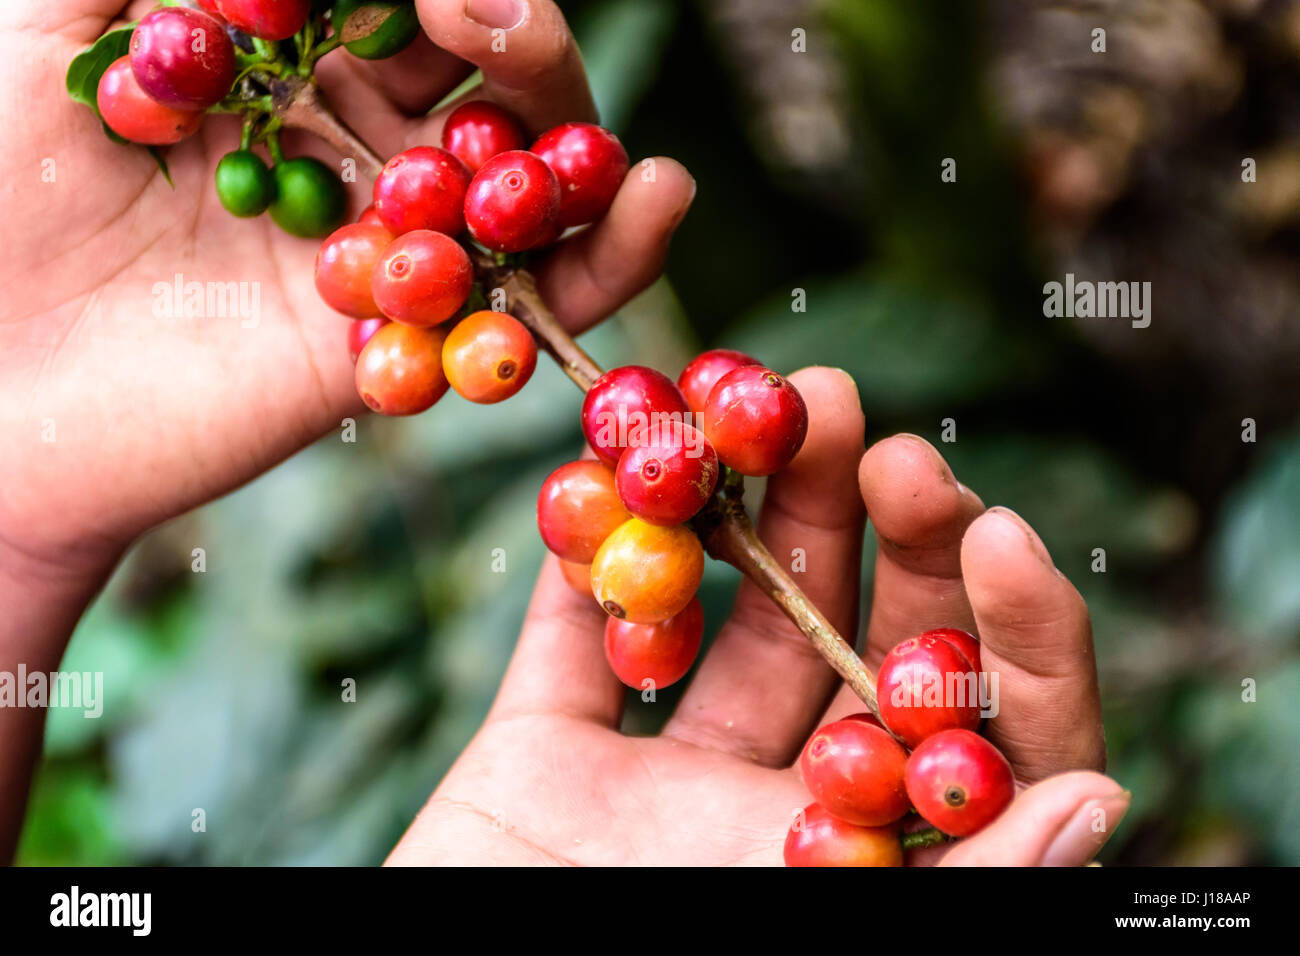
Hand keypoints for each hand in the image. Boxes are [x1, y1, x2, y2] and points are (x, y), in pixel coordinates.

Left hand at [0, 0, 692, 862]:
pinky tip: (657, 198)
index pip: (403, 1)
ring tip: (565, 106)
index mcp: (285, 66)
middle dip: (514, 38)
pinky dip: (605, 258)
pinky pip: (526, 302)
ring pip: (524, 180)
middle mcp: (355, 149)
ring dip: (574, 139)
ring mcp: (389, 249)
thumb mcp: (56, 33)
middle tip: (495, 20)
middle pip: (484, 76)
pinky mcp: (406, 343)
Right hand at [389, 368, 1125, 865]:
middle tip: (850, 414)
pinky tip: (597, 469)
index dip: (1001, 624)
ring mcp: (657, 780)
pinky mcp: (545, 757)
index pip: (971, 729)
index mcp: (860, 858)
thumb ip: (963, 883)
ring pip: (722, 618)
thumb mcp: (821, 936)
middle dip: (866, 518)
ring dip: (738, 504)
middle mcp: (774, 808)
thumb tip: (1102, 798)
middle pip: (849, 642)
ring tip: (756, 397)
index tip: (992, 531)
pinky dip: (575, 555)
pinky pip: (568, 640)